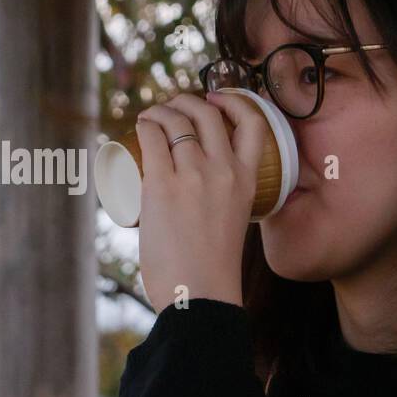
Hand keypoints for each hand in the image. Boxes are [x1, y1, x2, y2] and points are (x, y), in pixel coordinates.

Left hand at [134, 91, 269, 310]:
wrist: (199, 295)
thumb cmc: (211, 271)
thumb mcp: (232, 223)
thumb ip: (224, 207)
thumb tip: (198, 203)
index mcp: (249, 180)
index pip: (255, 123)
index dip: (236, 101)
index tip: (217, 100)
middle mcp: (224, 170)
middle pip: (208, 113)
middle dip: (187, 101)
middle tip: (171, 109)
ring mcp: (194, 175)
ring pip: (176, 120)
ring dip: (160, 110)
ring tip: (149, 117)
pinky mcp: (162, 185)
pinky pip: (152, 137)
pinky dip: (145, 123)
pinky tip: (140, 124)